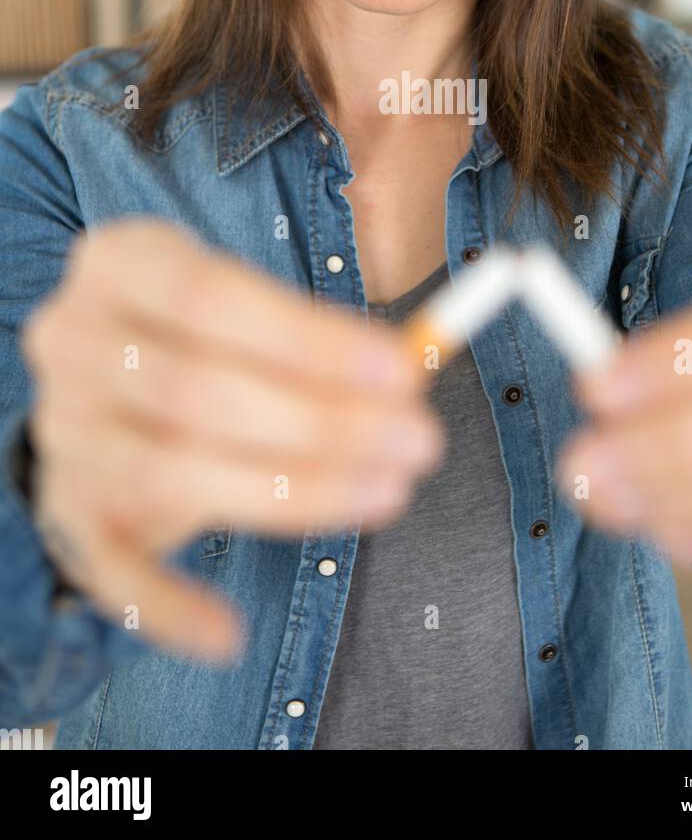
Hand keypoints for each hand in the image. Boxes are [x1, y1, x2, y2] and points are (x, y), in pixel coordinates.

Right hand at [21, 218, 442, 661]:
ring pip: (171, 474)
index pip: (211, 296)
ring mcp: (66, 431)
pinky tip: (228, 634)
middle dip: (322, 423)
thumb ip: (321, 335)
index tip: (404, 371)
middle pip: (196, 391)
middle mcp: (74, 340)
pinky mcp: (65, 512)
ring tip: (388, 493)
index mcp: (121, 263)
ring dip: (291, 494)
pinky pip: (112, 573)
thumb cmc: (199, 333)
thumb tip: (412, 372)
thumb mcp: (250, 305)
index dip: (310, 338)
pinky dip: (169, 609)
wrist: (101, 387)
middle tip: (420, 440)